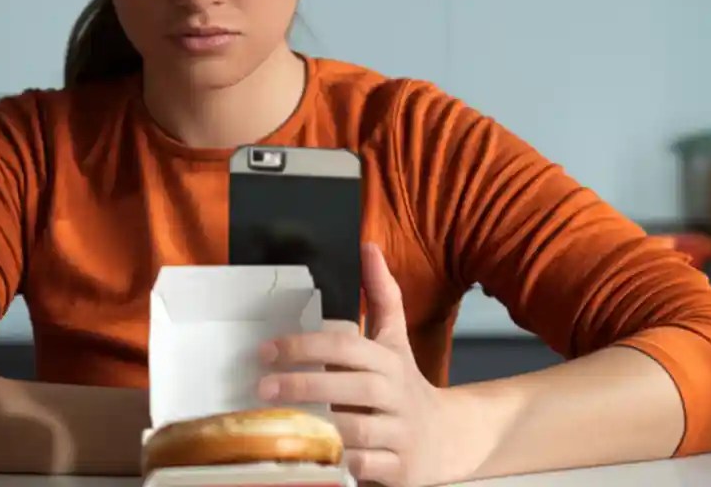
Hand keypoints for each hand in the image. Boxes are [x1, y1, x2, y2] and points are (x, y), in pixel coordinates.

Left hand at [256, 243, 468, 486]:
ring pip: (356, 429)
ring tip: (276, 424)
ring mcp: (399, 434)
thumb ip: (381, 296)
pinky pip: (365, 467)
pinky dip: (340, 463)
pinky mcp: (399, 470)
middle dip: (303, 384)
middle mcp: (395, 395)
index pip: (345, 346)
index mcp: (388, 361)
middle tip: (263, 386)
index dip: (304, 346)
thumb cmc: (405, 385)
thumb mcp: (394, 340)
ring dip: (315, 426)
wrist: (448, 439)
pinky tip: (311, 457)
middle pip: (349, 385)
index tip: (266, 350)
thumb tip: (367, 247)